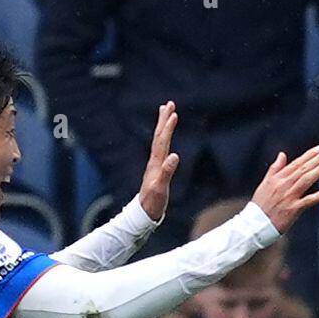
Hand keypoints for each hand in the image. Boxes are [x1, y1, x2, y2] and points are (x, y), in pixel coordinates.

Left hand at [138, 101, 179, 221]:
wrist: (144, 213)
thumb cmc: (153, 203)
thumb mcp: (161, 188)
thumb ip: (167, 172)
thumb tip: (174, 156)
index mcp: (156, 164)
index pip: (162, 141)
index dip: (168, 127)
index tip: (173, 114)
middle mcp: (154, 161)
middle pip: (159, 136)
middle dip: (164, 120)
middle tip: (169, 104)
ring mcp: (155, 165)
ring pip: (158, 141)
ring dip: (162, 126)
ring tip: (166, 114)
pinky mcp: (157, 169)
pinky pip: (160, 149)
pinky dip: (163, 139)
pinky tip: (165, 138)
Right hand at [251, 145, 318, 233]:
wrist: (255, 224)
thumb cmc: (260, 205)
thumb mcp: (265, 183)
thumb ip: (275, 168)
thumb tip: (282, 154)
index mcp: (278, 178)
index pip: (297, 163)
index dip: (309, 155)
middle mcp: (284, 185)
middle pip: (304, 169)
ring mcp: (289, 197)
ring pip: (307, 180)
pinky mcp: (293, 210)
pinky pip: (308, 201)